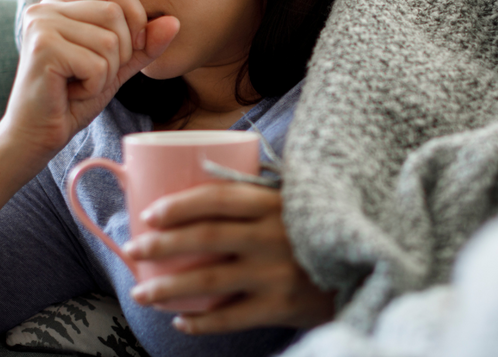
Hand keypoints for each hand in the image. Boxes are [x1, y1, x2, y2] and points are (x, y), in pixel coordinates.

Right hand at [0, 0, 179, 162]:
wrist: (35, 135)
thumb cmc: (73, 99)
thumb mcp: (117, 66)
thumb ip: (144, 44)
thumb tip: (174, 22)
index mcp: (62, 4)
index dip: (134, 16)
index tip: (129, 49)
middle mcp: (47, 7)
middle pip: (115, 13)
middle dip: (120, 53)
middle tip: (93, 74)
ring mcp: (41, 25)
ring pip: (108, 41)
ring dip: (106, 73)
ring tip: (80, 84)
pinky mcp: (42, 48)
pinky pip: (96, 64)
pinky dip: (94, 86)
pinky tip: (71, 93)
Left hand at [123, 183, 334, 333]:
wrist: (364, 267)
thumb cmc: (318, 229)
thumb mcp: (295, 200)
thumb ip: (257, 192)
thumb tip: (201, 175)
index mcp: (275, 203)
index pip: (217, 198)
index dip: (179, 205)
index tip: (150, 214)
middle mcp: (273, 236)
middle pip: (205, 238)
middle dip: (162, 245)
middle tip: (133, 250)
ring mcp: (276, 273)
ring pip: (210, 281)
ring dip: (169, 288)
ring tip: (143, 293)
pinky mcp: (282, 306)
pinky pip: (231, 317)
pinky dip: (202, 322)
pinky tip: (181, 321)